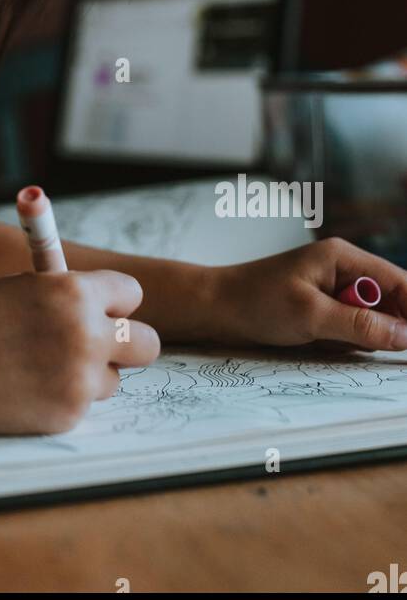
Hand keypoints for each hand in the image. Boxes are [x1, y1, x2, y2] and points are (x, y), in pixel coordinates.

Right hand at [0, 268, 160, 435]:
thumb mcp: (24, 288)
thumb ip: (67, 294)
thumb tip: (104, 302)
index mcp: (75, 291)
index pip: (131, 293)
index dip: (115, 302)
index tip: (103, 309)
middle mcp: (88, 334)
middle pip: (148, 343)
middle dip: (129, 344)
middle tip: (104, 347)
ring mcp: (81, 378)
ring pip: (114, 379)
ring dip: (90, 375)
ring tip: (43, 368)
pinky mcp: (70, 413)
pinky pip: (84, 404)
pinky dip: (63, 399)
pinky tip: (28, 389)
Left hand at [212, 237, 406, 351]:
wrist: (212, 308)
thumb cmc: (254, 302)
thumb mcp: (311, 316)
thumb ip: (361, 325)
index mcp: (343, 257)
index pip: (399, 282)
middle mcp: (342, 269)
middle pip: (389, 302)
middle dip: (382, 329)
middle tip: (350, 342)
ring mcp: (331, 289)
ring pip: (369, 320)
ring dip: (357, 338)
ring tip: (323, 339)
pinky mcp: (321, 308)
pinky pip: (349, 329)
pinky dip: (341, 341)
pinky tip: (316, 342)